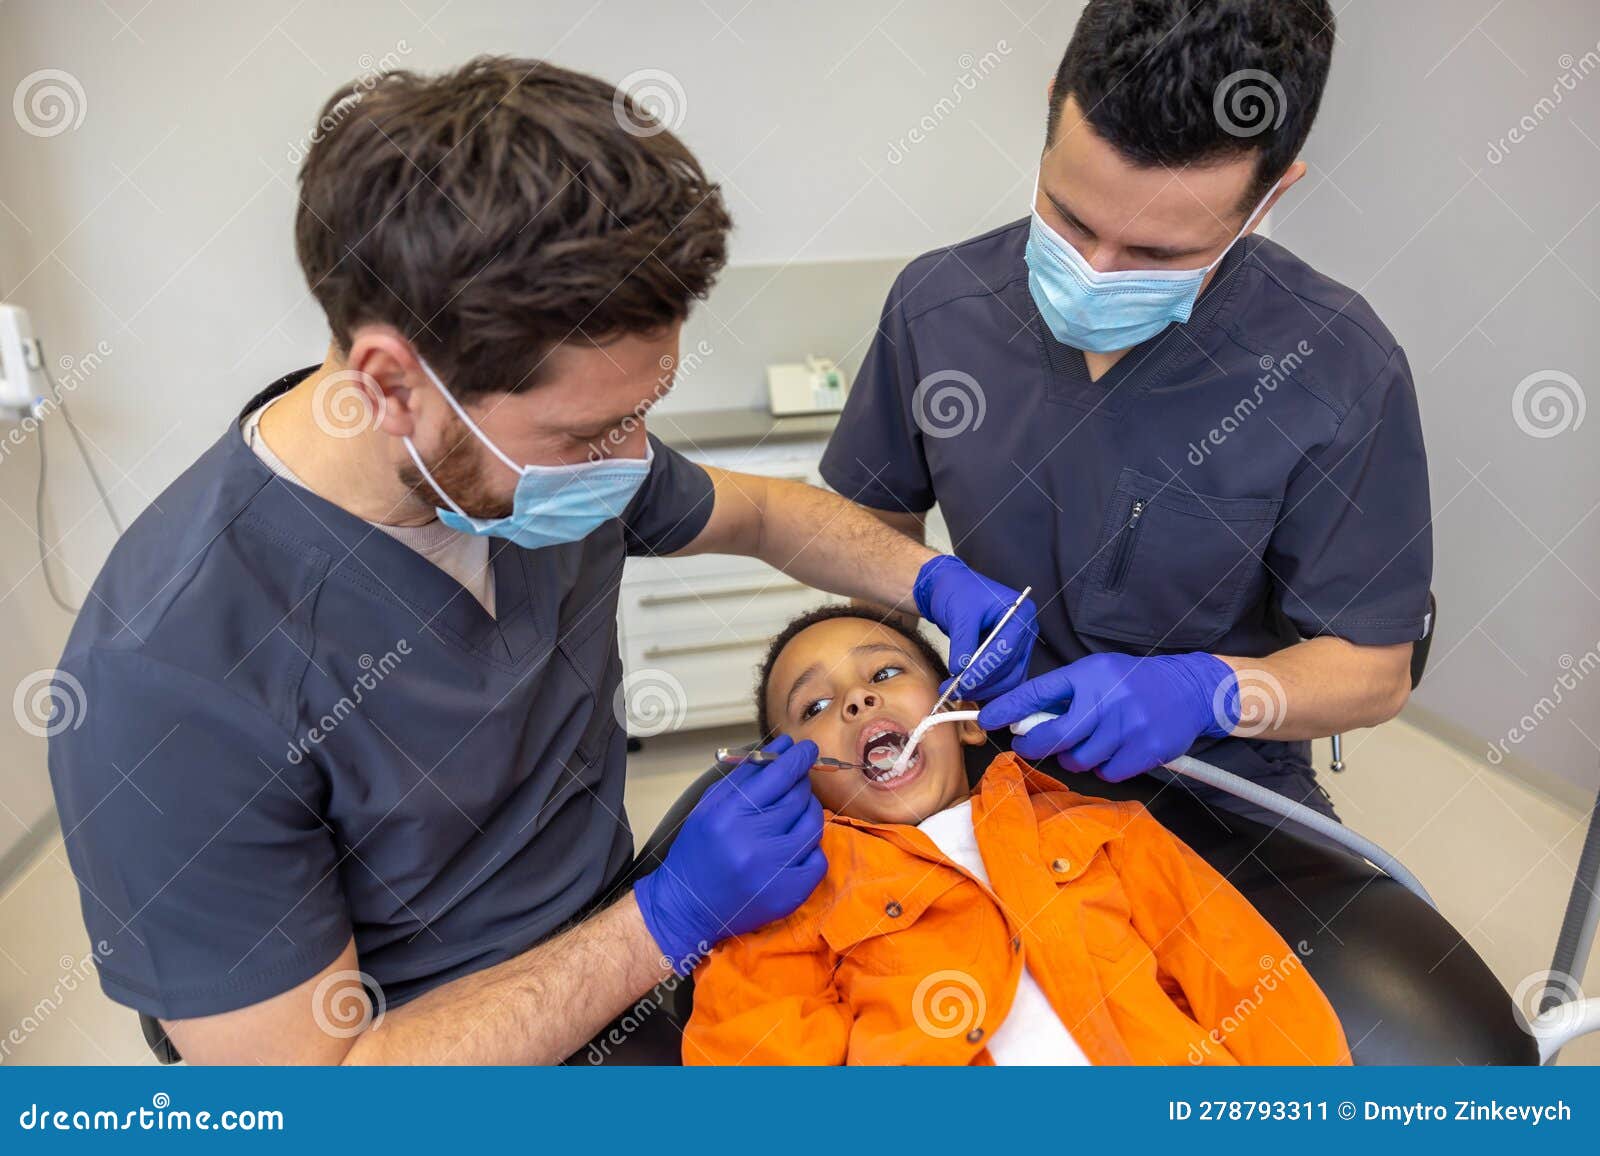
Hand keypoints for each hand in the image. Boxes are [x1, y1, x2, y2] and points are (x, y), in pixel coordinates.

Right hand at [633, 735, 826, 972]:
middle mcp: (752, 841)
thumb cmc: (698, 851)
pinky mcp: (787, 894)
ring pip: (812, 826)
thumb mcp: (710, 807)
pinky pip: (818, 860)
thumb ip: (743, 777)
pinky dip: (811, 849)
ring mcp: (773, 870)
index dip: (797, 758)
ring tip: (797, 812)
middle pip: (797, 799)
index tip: (807, 748)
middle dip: (802, 785)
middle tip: (798, 783)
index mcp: (728, 815)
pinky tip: (795, 847)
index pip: (776, 776)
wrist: (686, 906)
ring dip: (809, 813)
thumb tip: (781, 749)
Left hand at [913, 555, 1037, 699]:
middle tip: (955, 690)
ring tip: (956, 691)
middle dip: (983, 682)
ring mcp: (1018, 645)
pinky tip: (967, 690)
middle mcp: (1025, 630)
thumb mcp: (959, 613)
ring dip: (984, 689)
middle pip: (1011, 668)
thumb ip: (962, 642)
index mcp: (1020, 612)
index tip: (963, 682)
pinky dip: (986, 687)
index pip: (1006, 648)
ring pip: (1009, 679)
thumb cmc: (957, 591)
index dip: (985, 668)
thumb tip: (961, 672)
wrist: (950, 588)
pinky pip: (1002, 679)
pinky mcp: (1008, 656)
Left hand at [978, 652, 1239, 781]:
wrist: (1188, 689)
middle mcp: (1107, 699)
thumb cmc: (1133, 682)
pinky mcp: (1145, 750)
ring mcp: (1127, 727)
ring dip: (1074, 757)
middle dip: (1035, 745)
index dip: (1008, 708)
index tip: (987, 719)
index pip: (1038, 692)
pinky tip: (1112, 752)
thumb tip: (1022, 719)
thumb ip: (1062, 694)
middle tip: (1029, 745)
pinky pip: (1107, 773)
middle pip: (1054, 737)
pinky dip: (1103, 768)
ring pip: (1079, 760)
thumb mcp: (1096, 673)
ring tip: (1087, 743)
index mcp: (1089, 675)